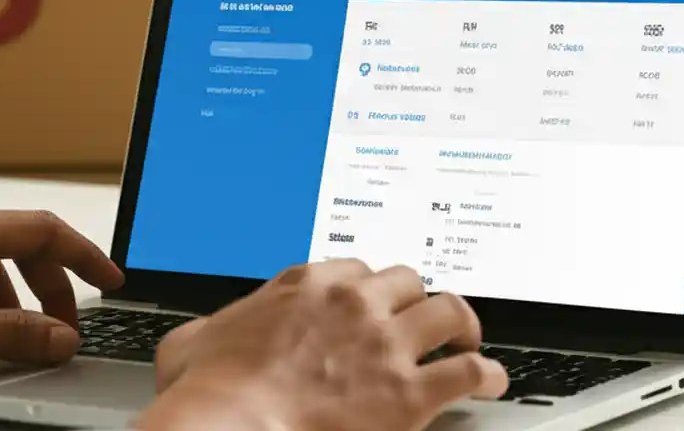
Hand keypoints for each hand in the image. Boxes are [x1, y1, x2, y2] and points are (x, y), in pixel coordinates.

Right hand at [138, 260, 505, 430]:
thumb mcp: (190, 343)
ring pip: (448, 312)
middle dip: (415, 300)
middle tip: (420, 317)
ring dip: (460, 325)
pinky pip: (470, 371)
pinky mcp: (409, 392)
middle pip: (407, 281)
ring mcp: (385, 344)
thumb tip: (198, 337)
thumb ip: (206, 329)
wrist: (230, 427)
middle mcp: (353, 303)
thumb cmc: (209, 392)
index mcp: (306, 285)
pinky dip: (487, 374)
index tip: (372, 302)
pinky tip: (492, 382)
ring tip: (467, 337)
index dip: (368, 288)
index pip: (355, 268)